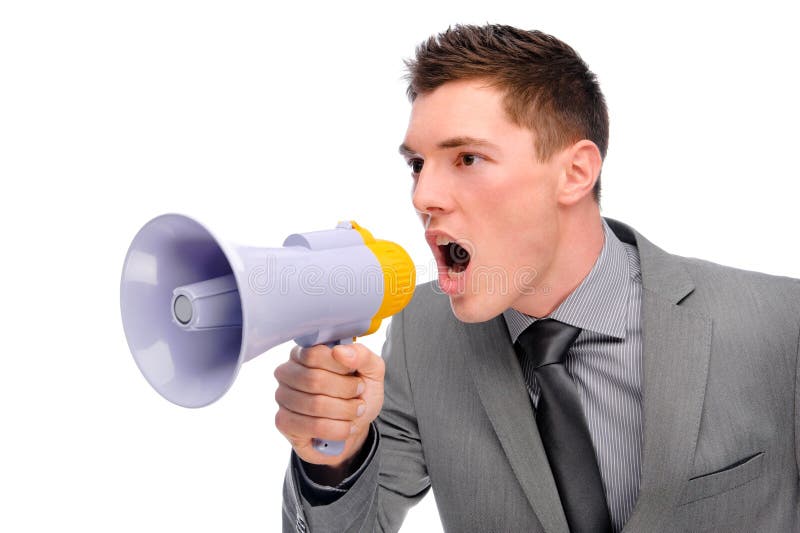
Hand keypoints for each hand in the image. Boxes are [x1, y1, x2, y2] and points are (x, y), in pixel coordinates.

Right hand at [274, 343, 384, 470]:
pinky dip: (338, 428)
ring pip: (315, 405)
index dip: (340, 367)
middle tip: (359, 394)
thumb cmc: (359, 392)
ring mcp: (282, 397)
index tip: (355, 374)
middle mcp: (287, 371)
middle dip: (346, 390)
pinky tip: (346, 426)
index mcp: (305, 351)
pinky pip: (313, 426)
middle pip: (315, 380)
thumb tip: (339, 351)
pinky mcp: (284, 422)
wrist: (356, 424)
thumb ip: (362, 355)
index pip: (315, 354)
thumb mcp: (370, 370)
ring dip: (345, 411)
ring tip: (356, 410)